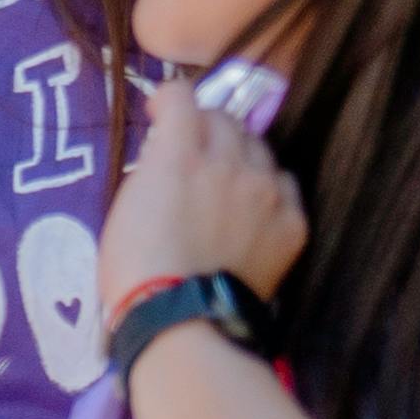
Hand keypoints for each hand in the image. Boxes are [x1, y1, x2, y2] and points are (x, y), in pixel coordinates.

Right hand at [96, 78, 307, 319]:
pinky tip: (250, 211)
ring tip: (224, 182)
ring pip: (258, 148)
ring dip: (238, 154)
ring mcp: (267, 192)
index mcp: (180, 154)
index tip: (161, 115)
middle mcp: (230, 162)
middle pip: (224, 119)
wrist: (182, 322)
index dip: (168, 101)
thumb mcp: (127, 202)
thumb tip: (168, 149)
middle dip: (204, 127)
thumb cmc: (136, 268)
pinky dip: (266, 190)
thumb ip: (154, 165)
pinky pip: (284, 186)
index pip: (182, 96)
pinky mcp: (292, 223)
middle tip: (192, 150)